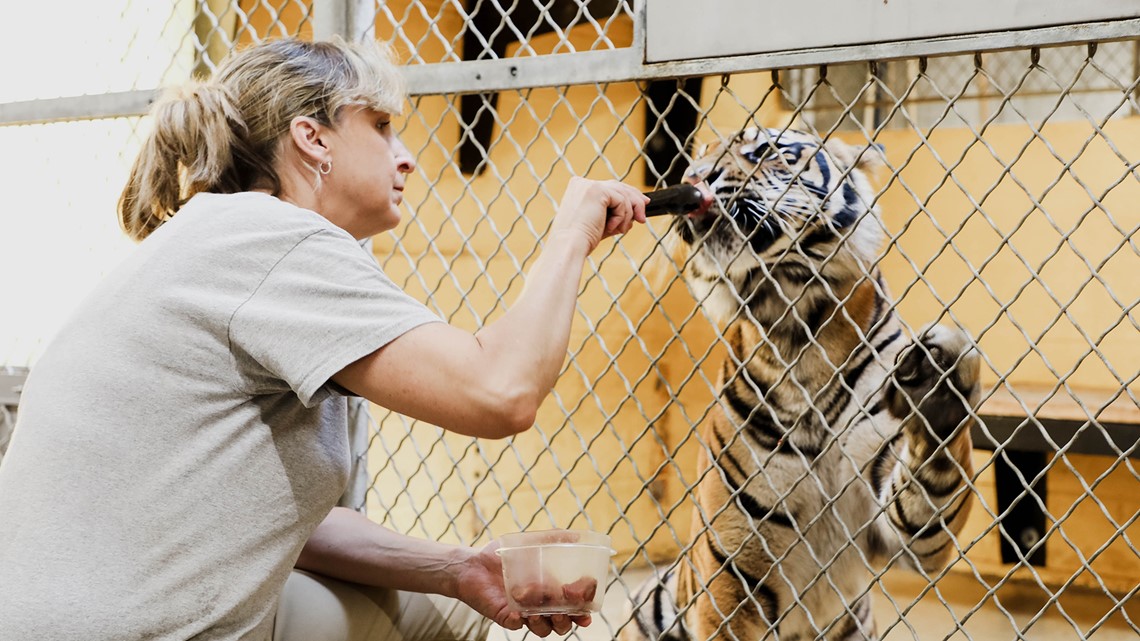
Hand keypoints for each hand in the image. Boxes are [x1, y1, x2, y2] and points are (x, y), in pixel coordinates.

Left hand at [454, 541, 591, 636]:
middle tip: (564, 610)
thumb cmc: (504, 556)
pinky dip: (518, 622)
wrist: (474, 564)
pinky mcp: (504, 615)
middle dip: (567, 621)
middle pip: (562, 625)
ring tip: (539, 612)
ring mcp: (523, 613)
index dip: (583, 611)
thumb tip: (577, 535)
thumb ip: (554, 540)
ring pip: (542, 629)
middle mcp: (540, 607)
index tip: (587, 608)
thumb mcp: (531, 544)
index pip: (574, 608)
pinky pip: (514, 625)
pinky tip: (518, 614)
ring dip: (544, 623)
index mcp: (551, 593)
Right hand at [551, 177, 648, 252]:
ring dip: (629, 214)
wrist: (570, 246)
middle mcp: (583, 183)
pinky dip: (622, 217)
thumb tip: (637, 210)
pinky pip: (621, 201)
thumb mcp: (600, 222)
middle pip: (618, 186)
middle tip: (642, 217)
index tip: (642, 203)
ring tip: (622, 230)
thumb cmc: (581, 240)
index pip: (609, 187)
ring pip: (623, 194)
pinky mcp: (597, 191)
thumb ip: (616, 213)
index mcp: (579, 188)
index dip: (627, 195)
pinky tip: (611, 228)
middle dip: (635, 201)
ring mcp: (589, 185)